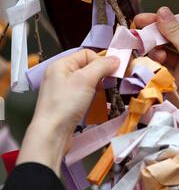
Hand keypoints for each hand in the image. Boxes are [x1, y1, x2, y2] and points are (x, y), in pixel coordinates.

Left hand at [17, 50, 118, 175]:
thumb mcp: (86, 79)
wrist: (52, 135)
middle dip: (101, 74)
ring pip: (86, 83)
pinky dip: (92, 98)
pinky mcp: (66, 105)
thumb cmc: (65, 105)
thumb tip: (116, 59)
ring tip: (104, 95)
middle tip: (111, 83)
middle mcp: (60, 76)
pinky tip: (97, 105)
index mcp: (61, 65)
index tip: (113, 71)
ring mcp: (62, 91)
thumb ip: (102, 66)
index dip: (101, 61)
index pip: (86, 54)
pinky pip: (83, 95)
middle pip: (87, 67)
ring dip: (98, 87)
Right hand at [135, 7, 178, 141]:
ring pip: (162, 52)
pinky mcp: (176, 78)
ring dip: (155, 50)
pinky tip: (156, 61)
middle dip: (154, 36)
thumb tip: (162, 11)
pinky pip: (161, 66)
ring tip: (156, 53)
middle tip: (139, 34)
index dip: (160, 21)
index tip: (142, 19)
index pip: (177, 25)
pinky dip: (156, 63)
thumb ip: (173, 30)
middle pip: (168, 38)